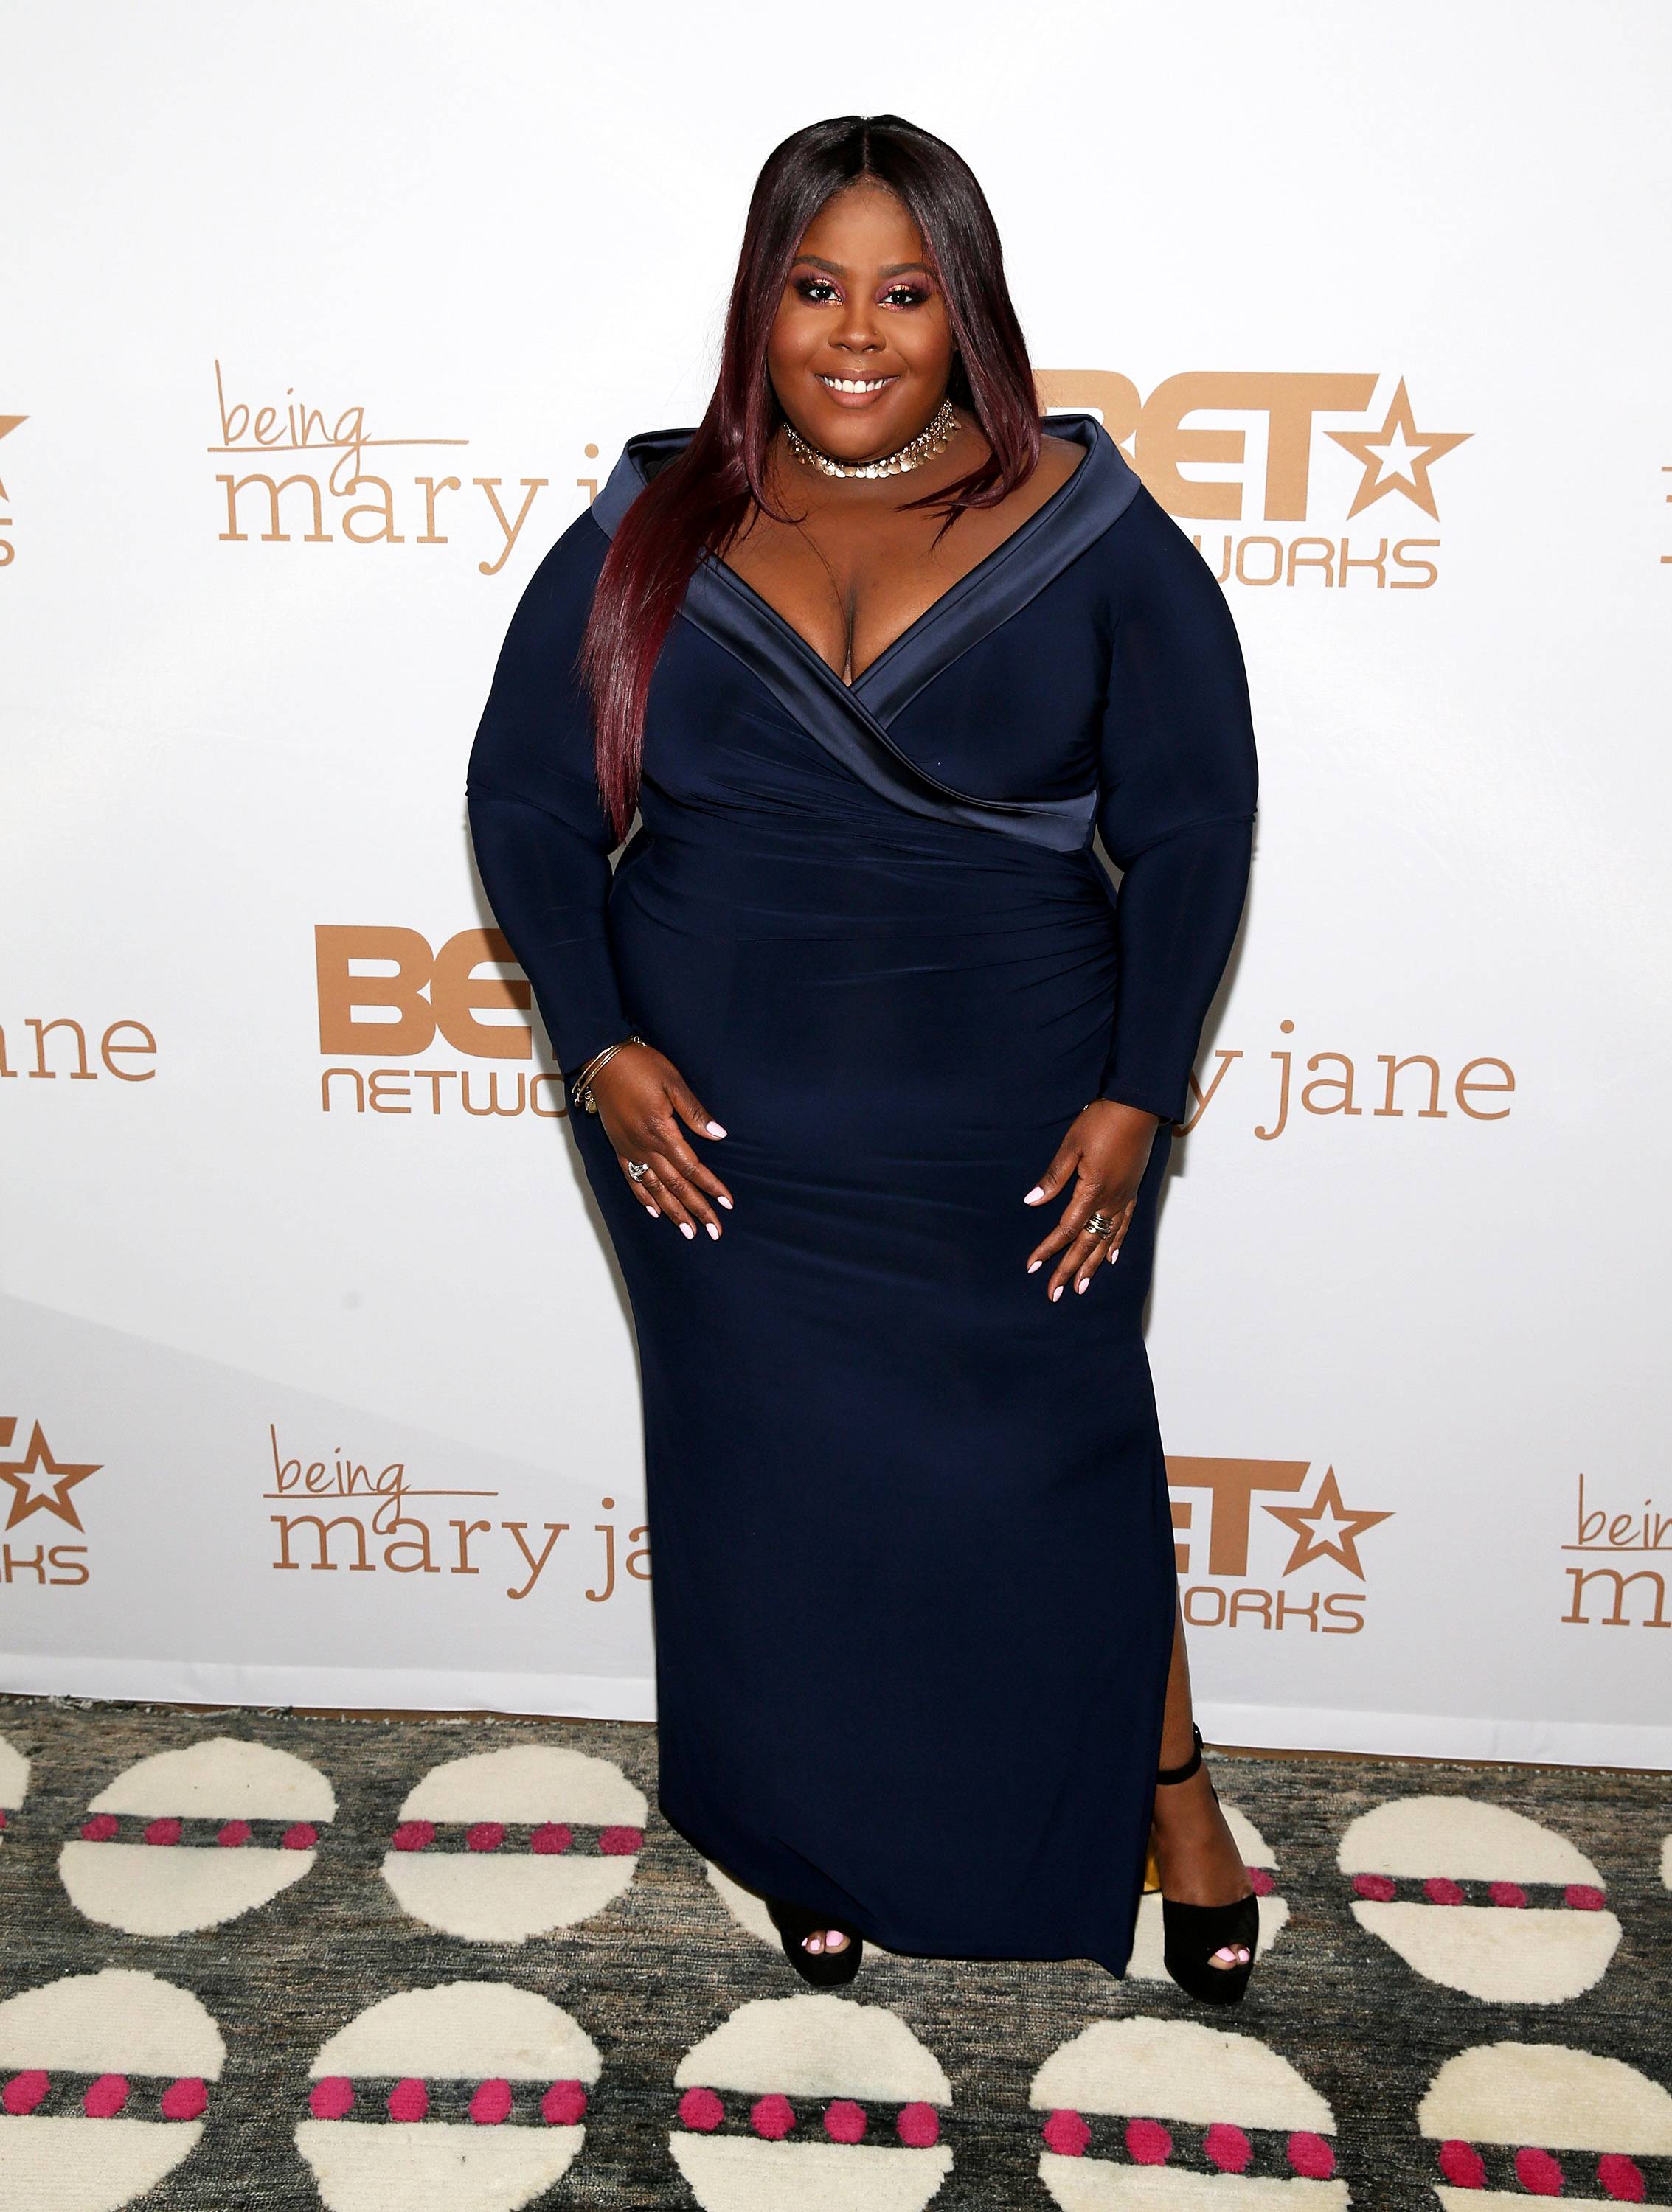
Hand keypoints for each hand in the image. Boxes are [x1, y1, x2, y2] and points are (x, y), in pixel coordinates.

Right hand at [589, 1044, 732, 1240]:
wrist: (602, 1060)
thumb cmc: (641, 1065)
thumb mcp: (673, 1082)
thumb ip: (694, 1112)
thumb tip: (719, 1134)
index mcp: (662, 1131)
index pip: (692, 1167)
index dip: (711, 1187)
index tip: (727, 1204)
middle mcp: (645, 1146)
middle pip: (676, 1185)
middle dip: (696, 1209)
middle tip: (714, 1231)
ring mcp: (630, 1149)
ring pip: (655, 1188)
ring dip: (673, 1212)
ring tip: (688, 1231)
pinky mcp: (619, 1147)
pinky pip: (632, 1179)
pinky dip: (644, 1197)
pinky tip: (655, 1211)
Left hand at [1024, 1099, 1162, 1299]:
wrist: (1138, 1107)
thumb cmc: (1102, 1121)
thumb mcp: (1071, 1146)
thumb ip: (1053, 1177)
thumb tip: (1032, 1201)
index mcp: (1091, 1190)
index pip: (1066, 1229)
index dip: (1048, 1249)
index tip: (1033, 1267)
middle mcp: (1109, 1201)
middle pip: (1086, 1243)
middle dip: (1069, 1270)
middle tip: (1054, 1293)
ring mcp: (1123, 1197)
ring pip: (1106, 1240)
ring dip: (1092, 1265)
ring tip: (1081, 1286)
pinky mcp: (1132, 1191)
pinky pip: (1124, 1224)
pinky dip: (1116, 1243)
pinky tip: (1110, 1257)